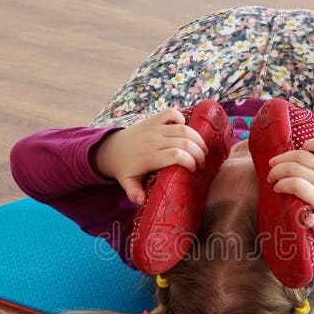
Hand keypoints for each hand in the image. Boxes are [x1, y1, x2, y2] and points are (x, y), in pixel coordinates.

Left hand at [93, 108, 208, 204]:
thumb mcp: (128, 183)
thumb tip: (142, 201)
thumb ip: (134, 193)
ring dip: (197, 138)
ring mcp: (154, 128)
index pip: (177, 155)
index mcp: (150, 157)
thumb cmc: (125, 169)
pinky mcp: (153, 120)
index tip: (194, 170)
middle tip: (202, 163)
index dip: (191, 161)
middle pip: (184, 142)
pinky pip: (171, 113)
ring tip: (203, 150)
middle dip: (199, 153)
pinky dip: (181, 118)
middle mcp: (153, 140)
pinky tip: (185, 129)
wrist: (111, 149)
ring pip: (183, 128)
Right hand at [266, 138, 313, 232]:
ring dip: (283, 157)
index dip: (282, 185)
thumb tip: (305, 219)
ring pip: (301, 155)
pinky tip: (299, 150)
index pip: (296, 185)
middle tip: (270, 178)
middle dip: (277, 171)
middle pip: (294, 168)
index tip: (275, 189)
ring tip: (273, 164)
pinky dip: (308, 144)